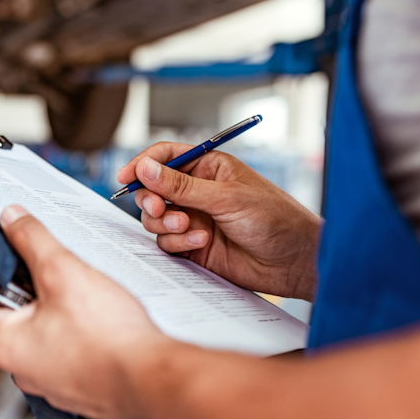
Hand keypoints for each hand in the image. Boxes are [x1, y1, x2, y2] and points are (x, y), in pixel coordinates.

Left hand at [0, 205, 167, 418]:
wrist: (153, 380)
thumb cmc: (108, 338)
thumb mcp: (63, 271)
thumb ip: (32, 240)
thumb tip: (11, 220)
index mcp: (4, 343)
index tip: (2, 244)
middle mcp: (20, 368)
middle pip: (13, 309)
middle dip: (33, 283)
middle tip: (55, 266)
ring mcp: (49, 379)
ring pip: (43, 329)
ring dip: (59, 307)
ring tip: (83, 294)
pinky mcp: (76, 384)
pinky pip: (67, 348)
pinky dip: (79, 331)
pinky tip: (99, 319)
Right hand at [117, 144, 320, 299]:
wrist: (293, 261)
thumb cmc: (274, 219)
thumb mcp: (226, 197)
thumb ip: (181, 185)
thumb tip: (145, 168)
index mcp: (208, 167)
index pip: (166, 157)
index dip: (143, 164)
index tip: (126, 176)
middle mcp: (197, 192)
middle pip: (153, 189)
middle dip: (151, 199)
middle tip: (158, 208)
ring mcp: (194, 219)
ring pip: (155, 219)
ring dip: (165, 224)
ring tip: (188, 228)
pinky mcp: (192, 246)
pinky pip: (166, 242)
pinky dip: (177, 243)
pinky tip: (200, 244)